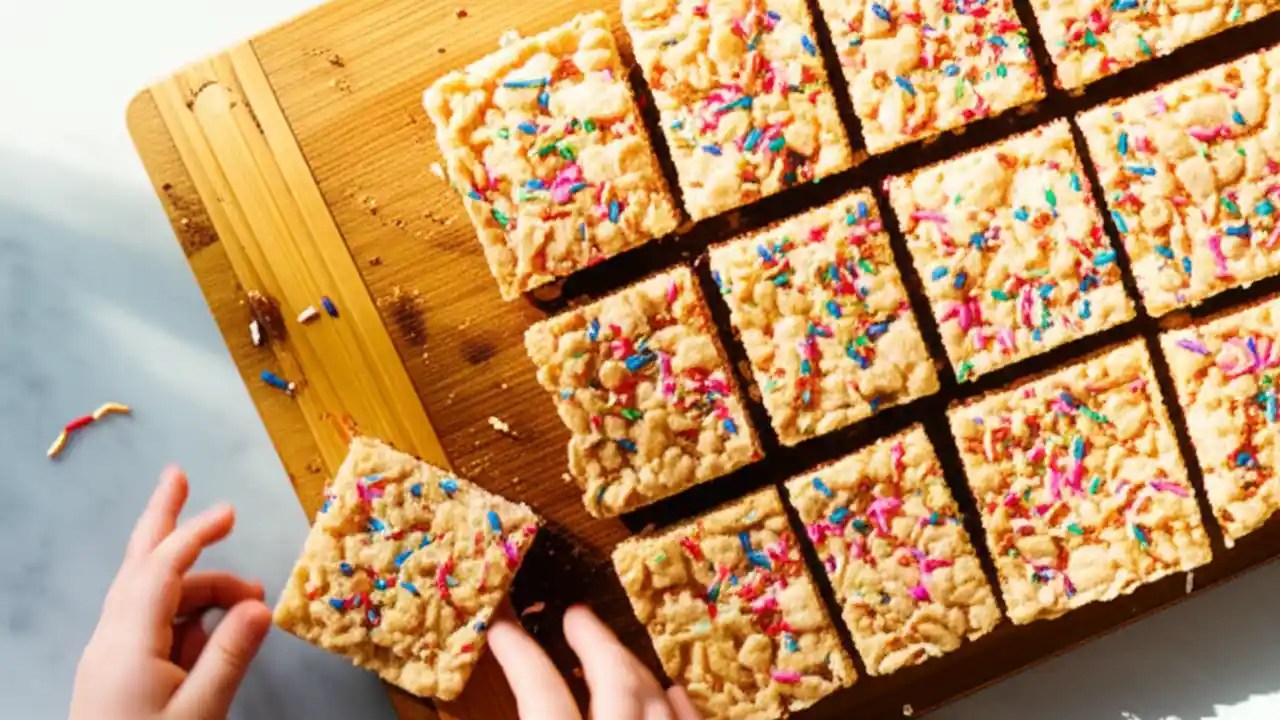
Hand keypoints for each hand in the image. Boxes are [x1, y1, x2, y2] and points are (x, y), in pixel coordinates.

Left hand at [71, 466, 271, 719]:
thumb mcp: (199, 713)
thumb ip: (230, 656)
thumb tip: (260, 604)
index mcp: (127, 644)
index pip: (163, 570)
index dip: (196, 534)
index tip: (231, 512)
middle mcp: (112, 640)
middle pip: (138, 565)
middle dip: (161, 520)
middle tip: (178, 476)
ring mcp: (113, 657)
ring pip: (153, 597)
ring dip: (199, 586)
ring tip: (251, 600)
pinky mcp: (120, 675)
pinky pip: (156, 627)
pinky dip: (188, 616)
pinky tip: (220, 630)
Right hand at [488, 604, 700, 719]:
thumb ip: (530, 715)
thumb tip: (524, 700)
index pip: (540, 692)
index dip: (519, 654)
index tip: (502, 626)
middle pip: (615, 682)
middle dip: (596, 642)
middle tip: (575, 617)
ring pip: (660, 702)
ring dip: (638, 674)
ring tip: (617, 655)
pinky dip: (683, 710)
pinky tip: (676, 693)